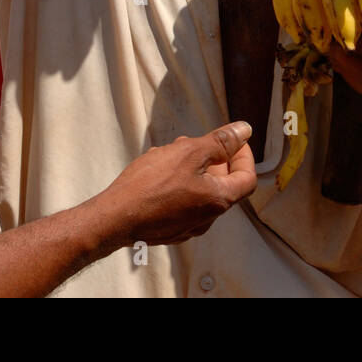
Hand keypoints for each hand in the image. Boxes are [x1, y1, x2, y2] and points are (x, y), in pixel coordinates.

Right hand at [98, 121, 256, 248]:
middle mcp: (207, 219)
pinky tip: (157, 171)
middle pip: (222, 185)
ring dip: (192, 169)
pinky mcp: (168, 230)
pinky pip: (182, 203)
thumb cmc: (151, 184)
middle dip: (212, 159)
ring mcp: (187, 227)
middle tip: (194, 141)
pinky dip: (178, 184)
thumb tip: (245, 130)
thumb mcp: (189, 152)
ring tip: (171, 152)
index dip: (243, 156)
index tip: (232, 140)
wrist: (114, 218)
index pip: (247, 178)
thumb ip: (220, 142)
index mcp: (218, 201)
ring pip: (200, 192)